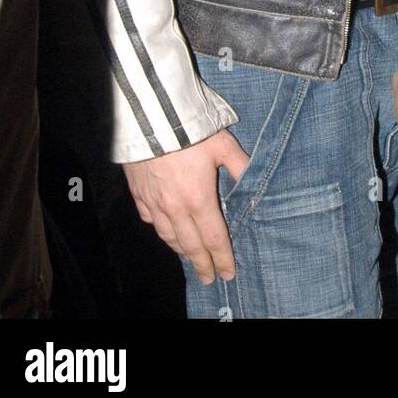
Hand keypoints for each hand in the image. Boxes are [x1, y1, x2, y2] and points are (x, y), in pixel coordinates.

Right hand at [122, 128, 248, 283]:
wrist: (150, 118)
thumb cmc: (190, 130)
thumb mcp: (223, 145)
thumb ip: (241, 166)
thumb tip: (258, 179)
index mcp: (199, 199)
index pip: (214, 238)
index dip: (222, 258)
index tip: (228, 273)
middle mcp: (175, 208)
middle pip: (191, 245)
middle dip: (202, 264)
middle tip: (209, 278)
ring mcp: (154, 203)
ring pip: (169, 237)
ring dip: (182, 251)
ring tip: (190, 258)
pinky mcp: (139, 194)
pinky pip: (150, 221)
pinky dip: (161, 231)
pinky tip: (166, 231)